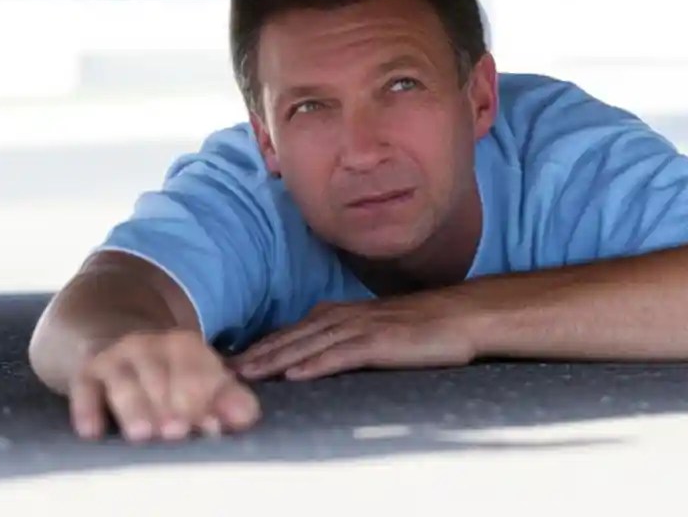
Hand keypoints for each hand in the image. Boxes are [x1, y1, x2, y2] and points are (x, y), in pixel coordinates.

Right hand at [69, 329, 260, 442]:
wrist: (107, 335)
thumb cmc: (165, 372)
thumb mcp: (199, 376)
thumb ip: (227, 398)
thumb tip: (245, 418)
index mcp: (184, 346)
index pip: (197, 375)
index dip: (204, 402)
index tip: (210, 429)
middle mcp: (149, 346)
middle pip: (162, 379)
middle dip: (170, 406)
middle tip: (176, 432)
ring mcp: (115, 358)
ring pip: (125, 384)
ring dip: (135, 408)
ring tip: (143, 435)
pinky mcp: (85, 371)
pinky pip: (84, 390)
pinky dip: (87, 409)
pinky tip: (92, 431)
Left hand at [231, 294, 478, 381]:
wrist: (463, 314)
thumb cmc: (423, 326)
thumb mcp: (376, 328)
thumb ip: (347, 337)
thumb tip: (319, 354)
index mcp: (342, 313)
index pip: (292, 331)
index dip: (261, 346)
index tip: (232, 361)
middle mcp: (345, 317)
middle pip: (291, 337)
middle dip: (256, 355)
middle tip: (224, 370)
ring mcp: (362, 327)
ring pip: (309, 345)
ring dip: (275, 360)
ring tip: (246, 375)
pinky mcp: (381, 342)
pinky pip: (342, 354)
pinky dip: (316, 364)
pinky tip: (296, 375)